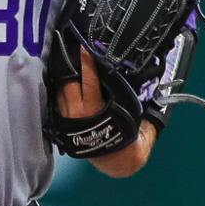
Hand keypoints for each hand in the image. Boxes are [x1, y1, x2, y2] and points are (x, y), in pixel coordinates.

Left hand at [58, 51, 155, 176]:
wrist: (114, 159)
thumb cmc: (125, 135)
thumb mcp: (134, 115)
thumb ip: (135, 97)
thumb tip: (147, 77)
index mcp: (94, 109)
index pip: (88, 80)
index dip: (87, 62)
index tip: (85, 46)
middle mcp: (77, 111)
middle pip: (68, 81)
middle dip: (71, 65)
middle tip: (75, 49)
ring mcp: (66, 115)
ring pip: (60, 88)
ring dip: (65, 75)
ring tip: (70, 59)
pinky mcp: (61, 119)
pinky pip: (57, 98)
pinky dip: (61, 87)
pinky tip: (66, 77)